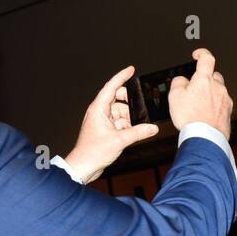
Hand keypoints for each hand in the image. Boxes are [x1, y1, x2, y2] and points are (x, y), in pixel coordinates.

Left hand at [63, 66, 159, 183]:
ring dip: (128, 118)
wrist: (84, 166)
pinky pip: (119, 122)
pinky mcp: (105, 130)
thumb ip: (138, 132)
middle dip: (129, 104)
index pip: (111, 87)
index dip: (122, 77)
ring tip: (135, 127)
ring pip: (120, 112)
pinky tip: (132, 133)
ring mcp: (102, 121)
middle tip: (140, 108)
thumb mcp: (119, 140)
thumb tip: (152, 128)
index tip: (131, 69)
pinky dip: (126, 126)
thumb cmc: (93, 152)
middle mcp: (99, 112)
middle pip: (117, 99)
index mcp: (98, 109)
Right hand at [167, 48, 232, 138]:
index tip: (198, 55)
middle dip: (205, 79)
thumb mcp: (174, 96)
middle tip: (194, 90)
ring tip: (198, 106)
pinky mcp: (228, 111)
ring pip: (218, 90)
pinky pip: (221, 103)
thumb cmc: (191, 118)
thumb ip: (178, 82)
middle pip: (213, 76)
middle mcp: (218, 87)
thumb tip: (182, 80)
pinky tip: (205, 114)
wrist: (205, 137)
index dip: (202, 53)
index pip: (206, 58)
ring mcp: (225, 99)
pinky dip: (214, 106)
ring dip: (210, 94)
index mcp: (204, 80)